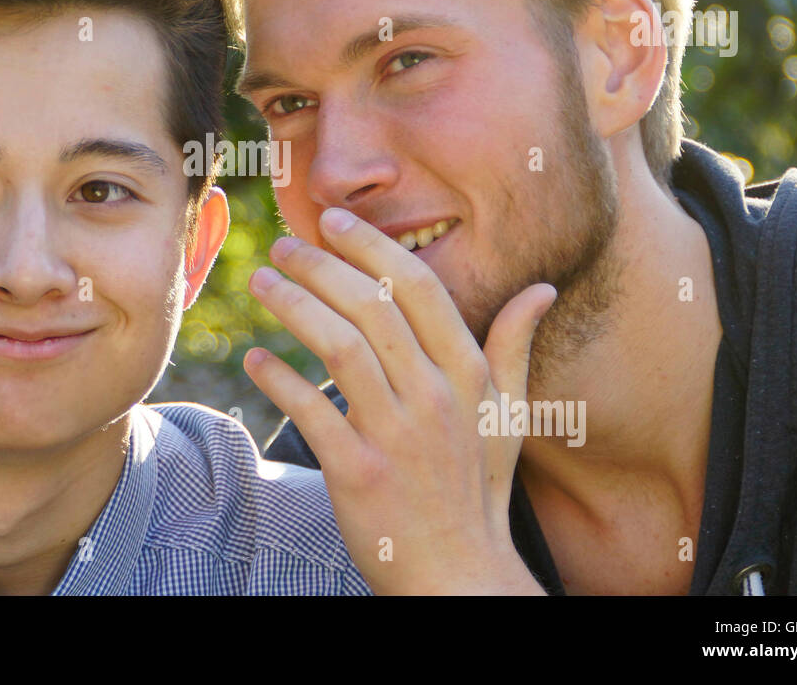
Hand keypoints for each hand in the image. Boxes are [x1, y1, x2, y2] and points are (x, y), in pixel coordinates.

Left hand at [244, 206, 555, 593]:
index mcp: (468, 376)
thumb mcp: (507, 417)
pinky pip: (311, 410)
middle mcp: (435, 397)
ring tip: (261, 283)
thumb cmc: (478, 489)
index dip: (373, 247)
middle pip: (371, 305)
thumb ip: (513, 347)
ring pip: (339, 345)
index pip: (419, 288)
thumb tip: (541, 287)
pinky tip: (255, 360)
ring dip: (292, 306)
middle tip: (283, 245)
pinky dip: (278, 379)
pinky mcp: (359, 473)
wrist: (459, 575)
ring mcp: (398, 435)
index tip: (333, 221)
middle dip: (320, 265)